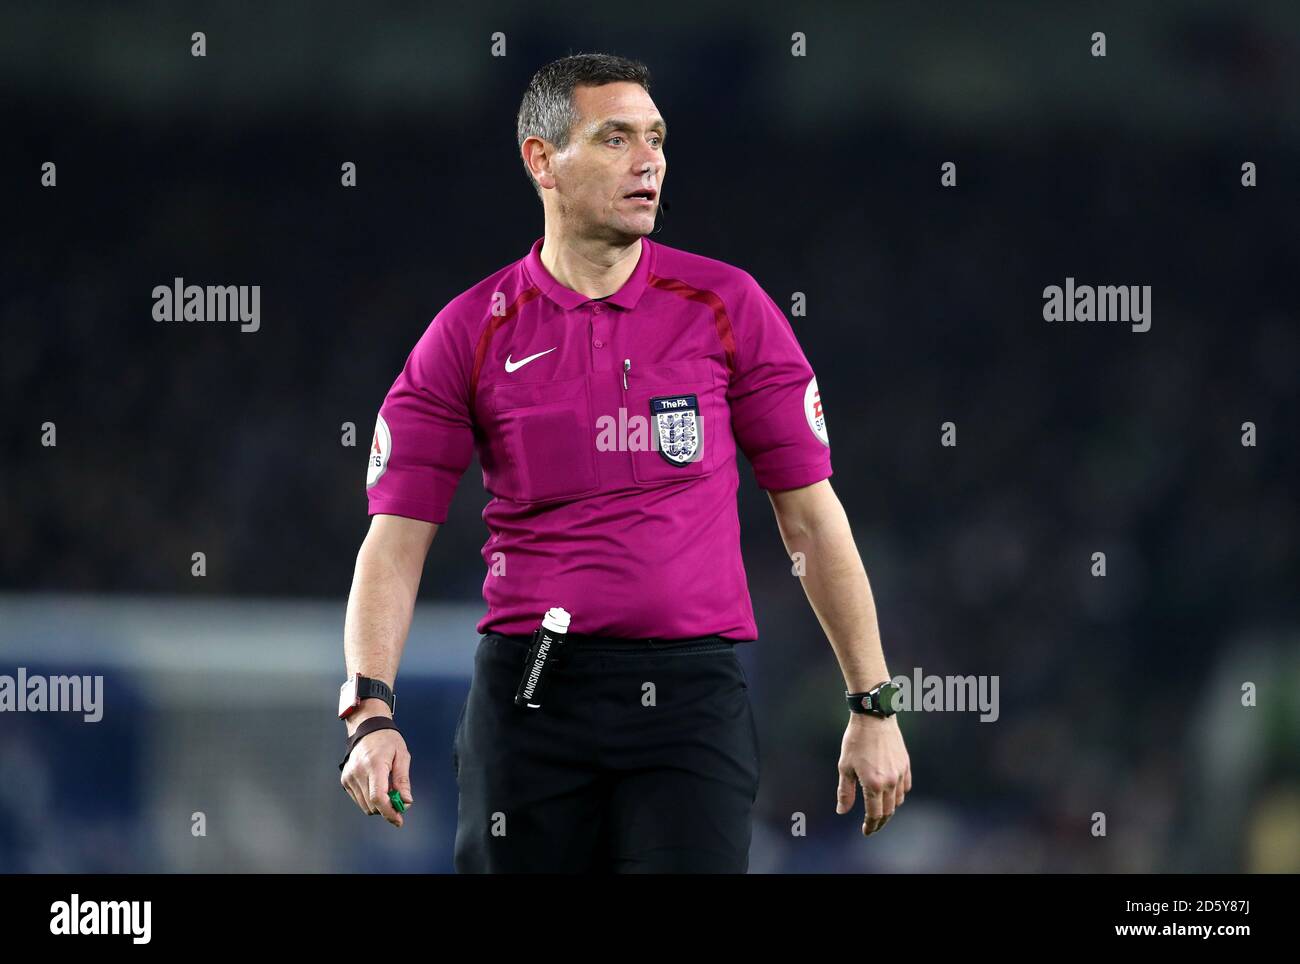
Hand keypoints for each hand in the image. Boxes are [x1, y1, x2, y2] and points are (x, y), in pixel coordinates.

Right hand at [340, 725, 413, 827]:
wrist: (367, 728)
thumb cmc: (387, 740)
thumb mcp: (402, 756)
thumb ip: (403, 781)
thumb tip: (406, 801)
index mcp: (374, 765)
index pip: (378, 797)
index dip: (389, 812)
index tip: (398, 819)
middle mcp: (358, 772)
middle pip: (372, 804)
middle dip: (387, 809)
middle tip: (399, 802)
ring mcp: (349, 777)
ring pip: (365, 805)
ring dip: (378, 805)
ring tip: (388, 791)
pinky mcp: (345, 780)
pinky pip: (358, 799)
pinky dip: (370, 800)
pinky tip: (377, 788)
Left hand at [835, 714, 910, 835]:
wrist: (874, 717)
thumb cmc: (856, 741)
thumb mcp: (845, 766)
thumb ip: (845, 792)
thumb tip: (842, 811)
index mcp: (873, 784)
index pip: (875, 814)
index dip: (871, 826)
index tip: (866, 831)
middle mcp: (890, 782)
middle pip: (888, 811)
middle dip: (880, 822)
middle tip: (872, 826)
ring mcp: (900, 773)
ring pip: (898, 800)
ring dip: (889, 809)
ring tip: (880, 811)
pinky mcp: (906, 765)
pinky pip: (905, 787)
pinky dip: (899, 795)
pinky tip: (891, 795)